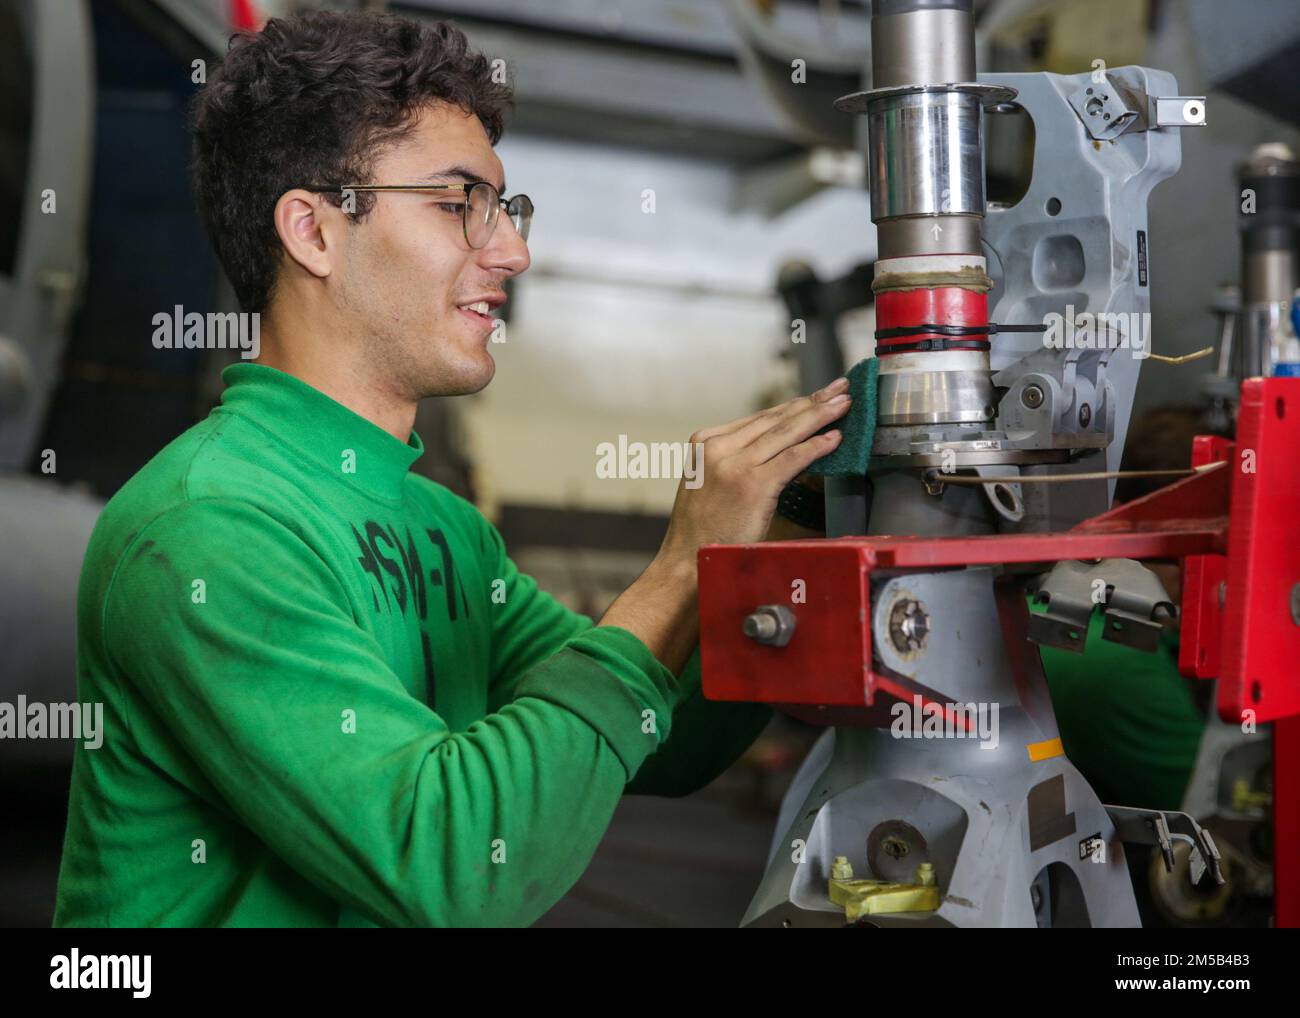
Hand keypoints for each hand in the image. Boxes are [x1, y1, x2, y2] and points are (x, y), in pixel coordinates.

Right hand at [600, 379, 848, 672]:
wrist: (686, 563)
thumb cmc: (702, 532)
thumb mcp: (709, 483)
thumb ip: (735, 461)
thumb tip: (777, 447)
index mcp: (705, 443)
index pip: (758, 418)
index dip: (792, 405)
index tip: (815, 396)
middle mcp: (718, 447)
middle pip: (774, 418)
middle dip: (812, 401)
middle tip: (840, 387)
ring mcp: (734, 464)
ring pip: (786, 432)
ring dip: (820, 415)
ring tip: (844, 403)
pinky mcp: (752, 484)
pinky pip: (793, 458)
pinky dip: (816, 447)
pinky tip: (834, 438)